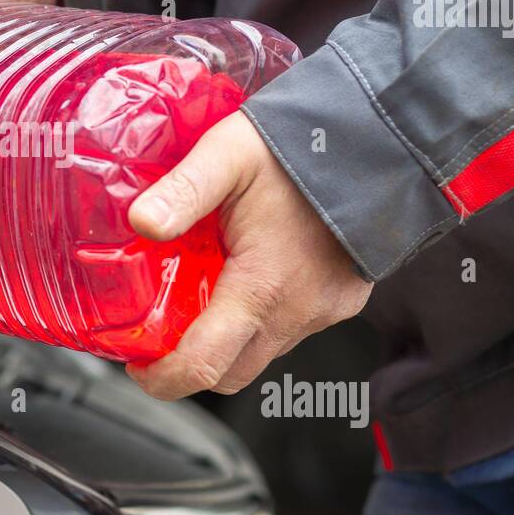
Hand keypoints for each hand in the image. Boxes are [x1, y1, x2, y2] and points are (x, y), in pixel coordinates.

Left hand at [126, 111, 372, 398]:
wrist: (376, 135)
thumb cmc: (301, 144)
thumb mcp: (228, 155)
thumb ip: (182, 191)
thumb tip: (142, 222)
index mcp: (263, 287)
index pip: (205, 365)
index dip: (163, 378)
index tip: (138, 367)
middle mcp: (299, 311)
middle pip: (231, 372)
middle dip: (189, 364)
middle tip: (157, 335)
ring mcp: (325, 310)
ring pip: (263, 352)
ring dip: (227, 339)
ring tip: (198, 296)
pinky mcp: (343, 301)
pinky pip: (291, 330)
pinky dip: (260, 319)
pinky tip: (244, 277)